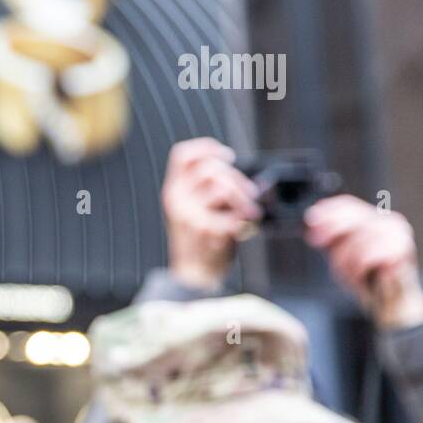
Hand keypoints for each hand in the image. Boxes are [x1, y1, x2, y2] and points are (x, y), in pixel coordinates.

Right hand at [161, 138, 260, 290]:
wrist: (193, 275)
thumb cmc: (199, 240)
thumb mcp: (191, 209)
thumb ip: (202, 189)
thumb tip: (230, 169)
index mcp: (172, 191)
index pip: (182, 155)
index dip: (206, 148)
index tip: (227, 155)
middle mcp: (177, 200)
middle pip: (210, 168)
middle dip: (237, 178)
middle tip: (250, 192)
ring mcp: (190, 214)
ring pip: (222, 185)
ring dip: (244, 196)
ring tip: (251, 211)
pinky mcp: (207, 229)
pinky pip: (235, 211)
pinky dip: (244, 219)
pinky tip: (242, 228)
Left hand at [305, 195, 422, 329]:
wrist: (389, 299)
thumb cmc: (367, 274)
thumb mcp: (341, 252)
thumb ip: (329, 236)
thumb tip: (313, 223)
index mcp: (374, 218)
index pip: (348, 205)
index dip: (327, 212)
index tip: (310, 220)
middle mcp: (389, 221)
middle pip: (352, 218)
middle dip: (332, 233)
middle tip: (318, 242)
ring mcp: (399, 235)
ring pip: (358, 238)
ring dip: (345, 260)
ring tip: (349, 272)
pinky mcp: (402, 252)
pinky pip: (368, 255)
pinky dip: (358, 268)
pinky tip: (360, 274)